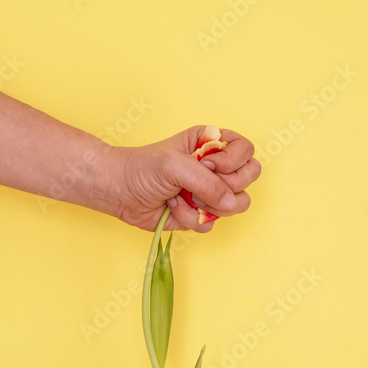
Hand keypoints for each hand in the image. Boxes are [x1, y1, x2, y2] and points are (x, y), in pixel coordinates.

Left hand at [105, 126, 260, 231]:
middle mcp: (216, 167)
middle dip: (223, 186)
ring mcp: (211, 192)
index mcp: (212, 144)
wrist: (118, 191)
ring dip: (206, 205)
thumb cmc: (142, 168)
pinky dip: (191, 219)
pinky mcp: (202, 214)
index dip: (232, 162)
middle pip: (249, 178)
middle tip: (196, 184)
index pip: (246, 151)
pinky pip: (213, 223)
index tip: (208, 165)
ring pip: (237, 205)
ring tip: (183, 197)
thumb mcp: (175, 165)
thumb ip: (207, 182)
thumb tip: (231, 203)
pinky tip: (173, 207)